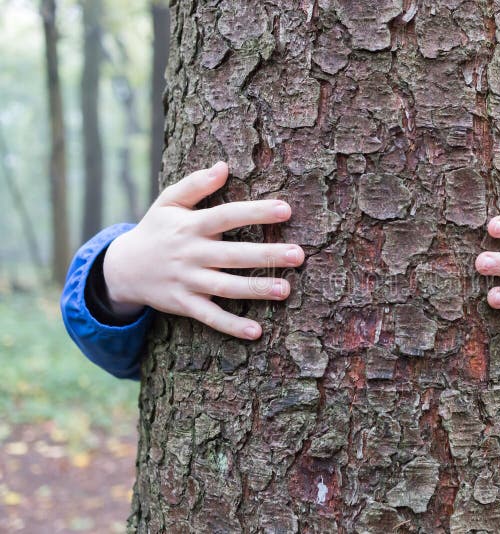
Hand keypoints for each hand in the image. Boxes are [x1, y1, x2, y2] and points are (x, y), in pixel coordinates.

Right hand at [103, 162, 304, 339]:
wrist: (122, 269)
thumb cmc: (156, 230)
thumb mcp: (168, 202)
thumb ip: (195, 184)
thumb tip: (223, 166)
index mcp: (191, 226)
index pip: (227, 216)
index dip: (255, 212)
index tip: (286, 209)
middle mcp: (191, 254)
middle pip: (232, 255)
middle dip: (266, 255)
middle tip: (298, 255)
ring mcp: (187, 281)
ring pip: (225, 287)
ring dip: (255, 290)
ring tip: (285, 289)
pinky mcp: (184, 305)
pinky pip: (210, 317)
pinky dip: (231, 326)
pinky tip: (256, 331)